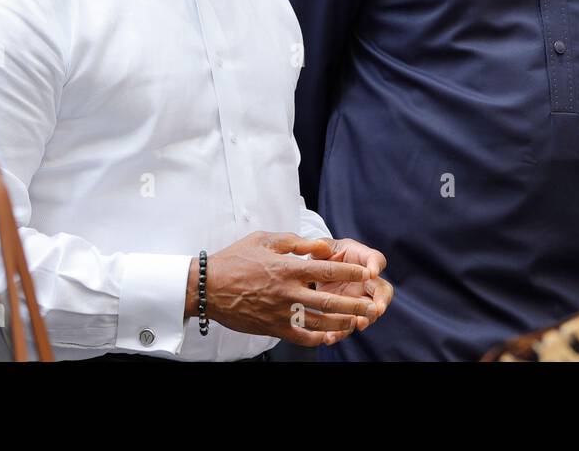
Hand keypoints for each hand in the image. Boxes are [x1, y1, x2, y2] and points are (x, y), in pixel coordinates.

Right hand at [191, 232, 379, 346]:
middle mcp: (288, 291)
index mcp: (288, 267)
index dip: (350, 271)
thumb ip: (297, 243)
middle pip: (329, 299)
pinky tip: (329, 337)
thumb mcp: (265, 240)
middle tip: (372, 305)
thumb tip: (323, 246)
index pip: (327, 269)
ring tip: (357, 321)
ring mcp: (280, 312)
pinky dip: (317, 338)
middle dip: (354, 303)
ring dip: (341, 322)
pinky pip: (300, 336)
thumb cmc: (236, 259)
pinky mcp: (272, 327)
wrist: (207, 286)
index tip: (367, 273)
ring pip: (318, 321)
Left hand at [308, 237, 393, 331]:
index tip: (372, 272)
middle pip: (383, 290)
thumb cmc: (324, 254)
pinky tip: (330, 338)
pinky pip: (348, 325)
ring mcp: (359, 299)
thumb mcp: (323, 248)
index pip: (376, 259)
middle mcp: (366, 281)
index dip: (376, 265)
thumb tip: (321, 247)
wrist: (316, 272)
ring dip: (366, 319)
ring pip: (370, 312)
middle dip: (382, 300)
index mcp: (362, 259)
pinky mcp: (347, 314)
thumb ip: (321, 247)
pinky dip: (341, 332)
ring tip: (358, 325)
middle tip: (377, 309)